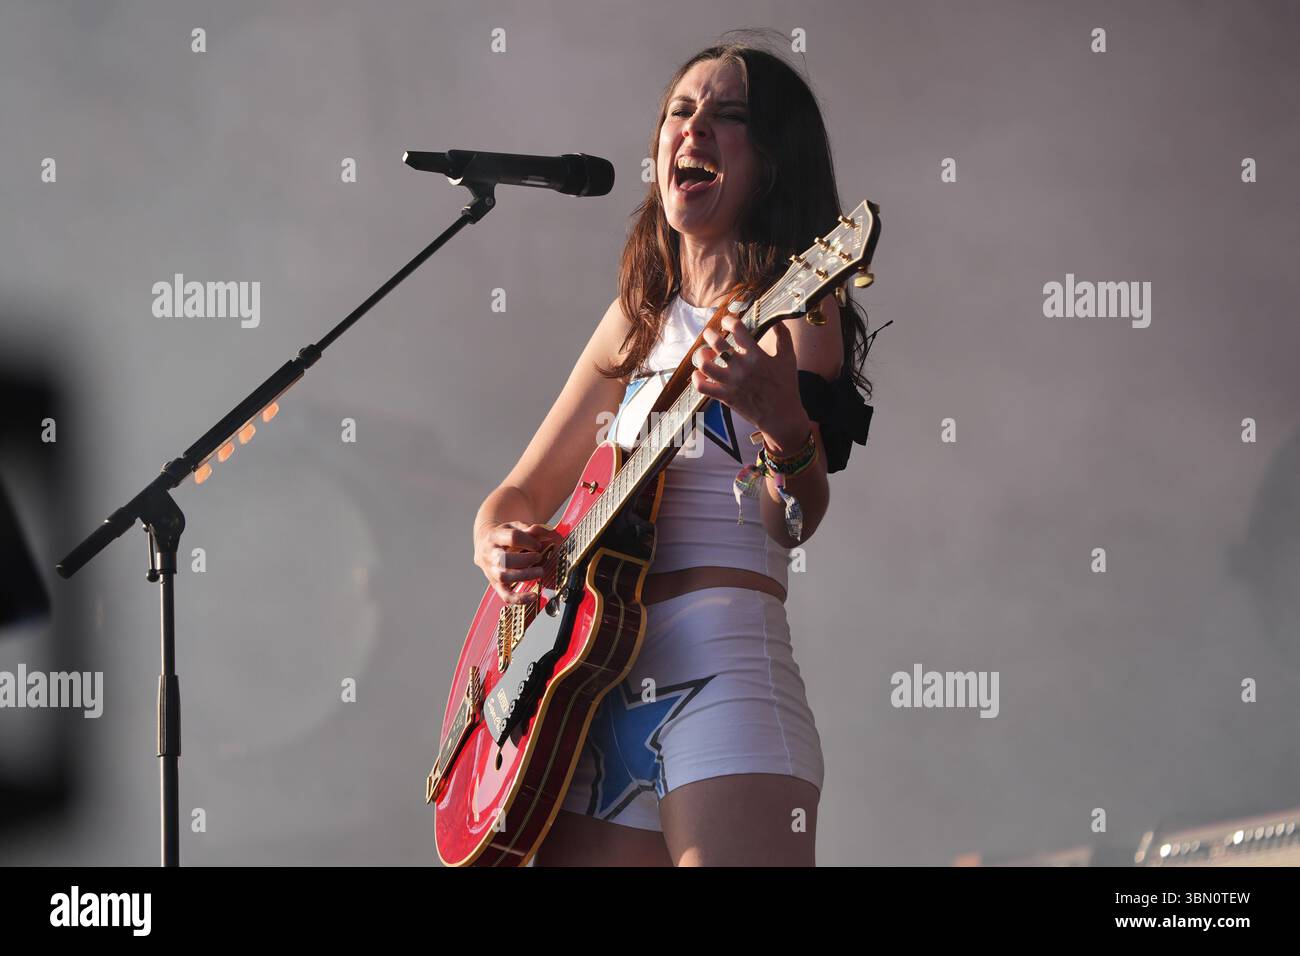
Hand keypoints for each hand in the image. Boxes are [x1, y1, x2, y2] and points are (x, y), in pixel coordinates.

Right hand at [473, 520, 563, 604]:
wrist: (484, 543)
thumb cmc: (504, 535)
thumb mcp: (514, 526)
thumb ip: (531, 529)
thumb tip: (548, 534)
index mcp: (494, 536)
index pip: (512, 537)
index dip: (529, 541)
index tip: (538, 544)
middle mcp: (489, 554)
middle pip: (504, 559)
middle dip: (525, 559)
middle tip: (539, 557)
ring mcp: (490, 570)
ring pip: (504, 577)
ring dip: (525, 575)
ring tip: (540, 571)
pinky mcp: (495, 584)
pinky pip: (505, 595)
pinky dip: (520, 598)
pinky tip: (534, 596)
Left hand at [691, 314, 810, 451]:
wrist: (781, 416)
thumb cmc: (786, 386)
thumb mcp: (788, 359)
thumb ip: (784, 337)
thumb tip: (778, 320)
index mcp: (756, 356)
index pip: (738, 330)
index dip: (729, 321)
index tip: (727, 320)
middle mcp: (741, 369)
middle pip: (717, 344)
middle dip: (710, 334)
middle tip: (710, 333)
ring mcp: (731, 384)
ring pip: (706, 365)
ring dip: (701, 355)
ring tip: (704, 352)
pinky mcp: (725, 397)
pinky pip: (703, 387)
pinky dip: (697, 378)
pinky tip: (699, 373)